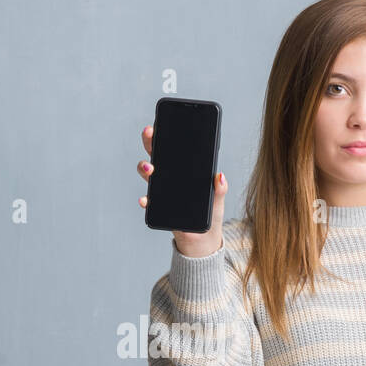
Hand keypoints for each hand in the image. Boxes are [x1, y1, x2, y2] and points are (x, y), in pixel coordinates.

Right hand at [136, 124, 227, 257]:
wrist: (203, 241)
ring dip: (145, 169)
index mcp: (185, 171)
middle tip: (150, 133)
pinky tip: (146, 199)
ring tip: (150, 168)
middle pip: (157, 156)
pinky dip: (146, 200)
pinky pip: (149, 202)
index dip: (167, 135)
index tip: (162, 123)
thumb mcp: (218, 200)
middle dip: (151, 143)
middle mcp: (170, 179)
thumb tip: (219, 176)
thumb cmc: (210, 216)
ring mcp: (163, 192)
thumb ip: (219, 189)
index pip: (174, 149)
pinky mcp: (159, 209)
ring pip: (149, 176)